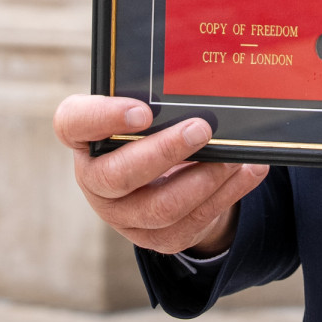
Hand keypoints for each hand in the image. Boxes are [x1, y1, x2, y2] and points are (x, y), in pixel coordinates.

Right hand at [54, 95, 268, 254]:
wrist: (166, 178)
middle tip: (202, 129)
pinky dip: (226, 195)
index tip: (143, 111)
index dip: (103, 118)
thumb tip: (207, 83)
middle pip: (118, 176)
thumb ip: (161, 97)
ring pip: (160, 207)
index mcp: (84, 137)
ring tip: (235, 156)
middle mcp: (95, 179)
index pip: (73, 123)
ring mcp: (122, 215)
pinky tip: (248, 171)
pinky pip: (191, 223)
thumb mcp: (150, 107)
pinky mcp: (155, 238)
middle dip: (165, 152)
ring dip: (204, 179)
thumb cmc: (154, 128)